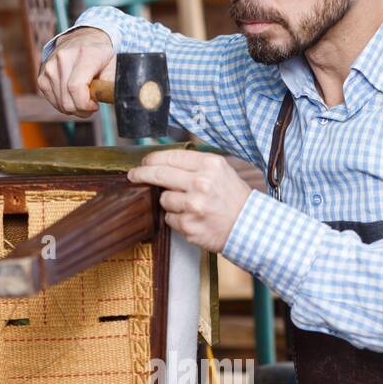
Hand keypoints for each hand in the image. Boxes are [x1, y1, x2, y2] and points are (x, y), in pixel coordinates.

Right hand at [38, 28, 114, 117]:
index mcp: (85, 54)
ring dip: (73, 107)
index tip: (95, 105)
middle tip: (90, 105)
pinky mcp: (42, 74)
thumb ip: (110, 85)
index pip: (76, 88)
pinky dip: (62, 103)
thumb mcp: (114, 67)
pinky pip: (51, 100)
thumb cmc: (101, 55)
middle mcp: (64, 58)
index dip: (86, 105)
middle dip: (81, 110)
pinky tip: (72, 96)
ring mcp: (50, 66)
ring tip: (82, 98)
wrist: (83, 39)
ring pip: (60, 103)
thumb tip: (108, 101)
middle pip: (67, 100)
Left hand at [127, 150, 250, 252]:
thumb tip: (164, 162)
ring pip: (163, 200)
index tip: (144, 163)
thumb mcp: (221, 171)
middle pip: (159, 175)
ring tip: (188, 205)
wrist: (248, 226)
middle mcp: (201, 183)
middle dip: (141, 174)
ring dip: (169, 202)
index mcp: (209, 165)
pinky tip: (192, 218)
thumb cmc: (234, 198)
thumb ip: (195, 165)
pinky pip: (170, 219)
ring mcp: (193, 206)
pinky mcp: (189, 226)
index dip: (152, 159)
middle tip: (133, 176)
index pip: (171, 157)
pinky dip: (177, 219)